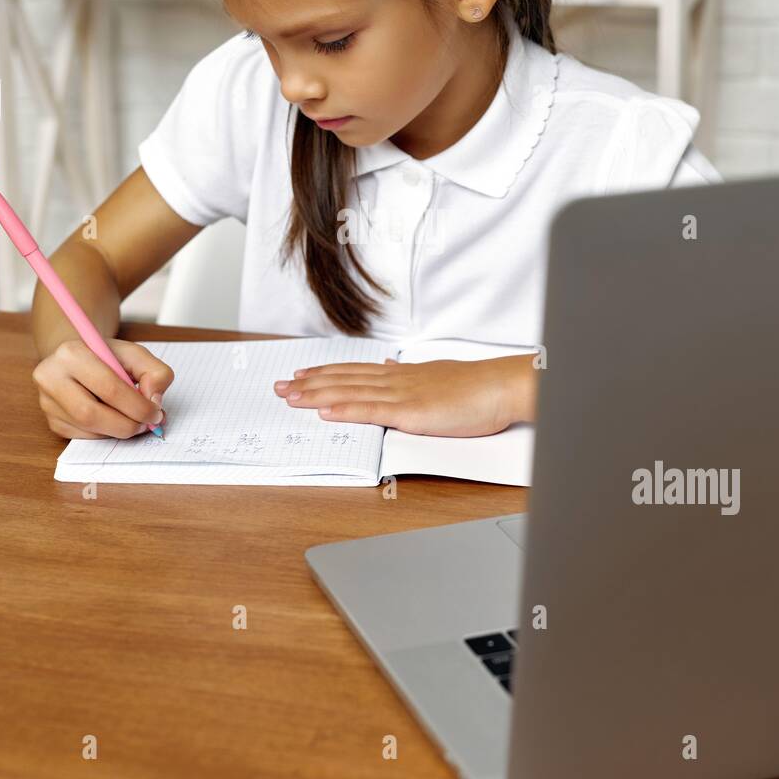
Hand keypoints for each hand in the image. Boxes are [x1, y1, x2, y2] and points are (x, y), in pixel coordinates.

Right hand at [32, 337, 173, 440]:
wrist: (78, 360)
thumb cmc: (107, 357)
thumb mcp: (134, 354)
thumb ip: (155, 372)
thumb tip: (154, 401)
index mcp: (71, 353)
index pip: (108, 388)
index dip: (138, 406)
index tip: (157, 413)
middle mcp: (51, 377)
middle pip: (91, 414)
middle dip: (127, 424)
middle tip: (147, 424)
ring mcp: (47, 402)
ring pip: (88, 429)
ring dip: (118, 431)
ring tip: (136, 421)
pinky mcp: (52, 421)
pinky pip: (84, 438)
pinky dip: (107, 434)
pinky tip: (116, 422)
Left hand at [273, 354, 536, 437]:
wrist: (500, 385)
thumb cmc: (477, 386)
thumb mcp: (439, 374)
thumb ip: (412, 374)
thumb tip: (390, 365)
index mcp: (403, 374)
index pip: (355, 372)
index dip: (325, 374)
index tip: (301, 375)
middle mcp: (396, 381)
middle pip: (344, 379)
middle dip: (308, 383)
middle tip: (278, 386)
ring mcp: (401, 395)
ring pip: (349, 392)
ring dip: (316, 394)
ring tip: (289, 397)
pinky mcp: (411, 412)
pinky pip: (371, 411)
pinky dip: (344, 409)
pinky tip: (323, 410)